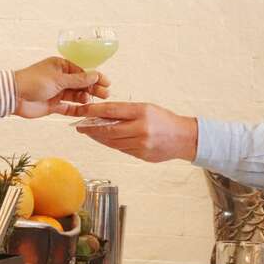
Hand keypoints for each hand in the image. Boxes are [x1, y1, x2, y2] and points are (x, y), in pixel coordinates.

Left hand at [12, 57, 109, 118]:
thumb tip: (95, 74)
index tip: (106, 83)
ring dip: (86, 99)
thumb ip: (78, 79)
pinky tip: (87, 112)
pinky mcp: (54, 105)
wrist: (13, 96)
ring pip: (76, 96)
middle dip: (93, 89)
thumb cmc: (33, 81)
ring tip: (96, 103)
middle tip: (105, 95)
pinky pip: (69, 108)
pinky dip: (77, 110)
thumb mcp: (58, 79)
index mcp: (61, 66)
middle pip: (81, 84)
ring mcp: (57, 92)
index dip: (95, 77)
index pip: (82, 71)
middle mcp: (60, 78)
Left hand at [67, 102, 197, 161]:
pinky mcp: (141, 155)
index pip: (112, 110)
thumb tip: (103, 114)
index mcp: (142, 112)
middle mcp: (140, 129)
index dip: (94, 111)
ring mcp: (141, 144)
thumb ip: (126, 112)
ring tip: (88, 133)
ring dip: (98, 137)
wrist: (184, 138)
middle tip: (79, 126)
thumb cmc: (165, 119)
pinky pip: (121, 149)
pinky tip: (103, 140)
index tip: (81, 110)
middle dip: (91, 128)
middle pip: (108, 129)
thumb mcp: (147, 108)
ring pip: (112, 141)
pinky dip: (110, 144)